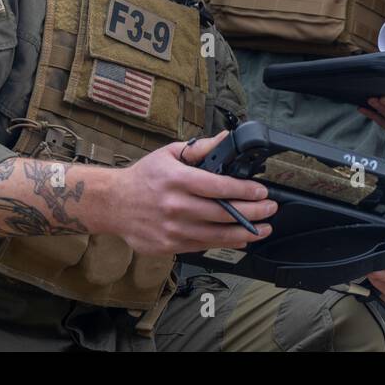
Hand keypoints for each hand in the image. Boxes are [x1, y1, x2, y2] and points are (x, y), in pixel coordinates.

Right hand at [106, 131, 275, 256]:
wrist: (113, 203)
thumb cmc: (144, 177)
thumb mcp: (170, 153)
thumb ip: (201, 148)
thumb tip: (227, 138)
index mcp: (177, 180)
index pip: (219, 186)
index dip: (244, 190)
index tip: (261, 191)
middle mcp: (176, 206)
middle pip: (223, 212)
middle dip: (253, 211)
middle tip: (270, 209)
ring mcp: (173, 229)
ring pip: (217, 234)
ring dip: (245, 232)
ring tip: (264, 228)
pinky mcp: (169, 245)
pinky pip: (204, 246)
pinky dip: (225, 243)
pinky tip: (240, 238)